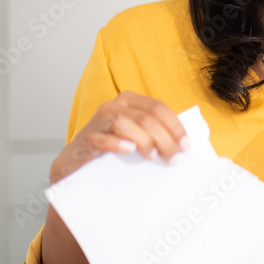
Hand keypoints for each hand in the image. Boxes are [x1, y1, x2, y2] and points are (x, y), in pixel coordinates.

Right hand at [50, 91, 188, 183]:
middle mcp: (114, 106)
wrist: (77, 163)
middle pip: (147, 118)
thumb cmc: (112, 148)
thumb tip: (184, 142)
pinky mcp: (86, 138)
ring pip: (128, 123)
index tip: (186, 146)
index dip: (175, 127)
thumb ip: (155, 131)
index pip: (159, 108)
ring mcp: (99, 121)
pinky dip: (118, 143)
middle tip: (173, 158)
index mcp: (130, 101)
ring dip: (145, 142)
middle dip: (165, 139)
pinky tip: (129, 150)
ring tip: (153, 158)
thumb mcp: (136, 134)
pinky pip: (103, 138)